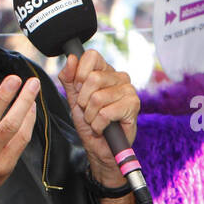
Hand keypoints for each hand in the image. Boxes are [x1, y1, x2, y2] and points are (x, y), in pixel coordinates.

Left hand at [58, 50, 138, 185]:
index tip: (78, 89)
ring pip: (97, 98)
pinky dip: (98, 125)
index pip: (91, 56)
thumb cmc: (89, 123)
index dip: (79, 74)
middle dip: (83, 100)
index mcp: (106, 71)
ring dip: (90, 115)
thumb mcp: (73, 99)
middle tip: (88, 110)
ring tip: (96, 120)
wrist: (99, 147)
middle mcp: (120, 77)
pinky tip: (103, 127)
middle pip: (92, 78)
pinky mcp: (133, 105)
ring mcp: (129, 90)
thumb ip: (69, 78)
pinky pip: (105, 113)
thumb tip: (71, 58)